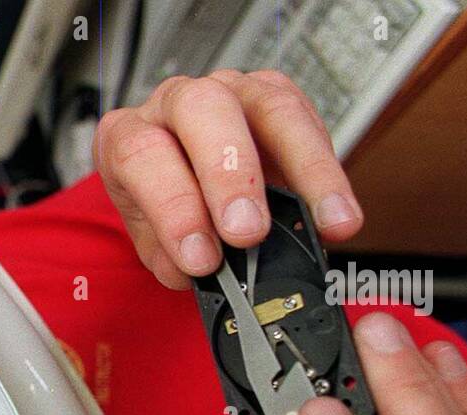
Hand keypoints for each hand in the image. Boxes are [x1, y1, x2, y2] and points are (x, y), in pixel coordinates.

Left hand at [95, 69, 363, 288]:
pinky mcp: (277, 96)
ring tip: (326, 222)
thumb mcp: (153, 241)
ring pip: (271, 107)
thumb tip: (203, 272)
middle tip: (250, 232)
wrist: (183, 185)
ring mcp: (231, 90)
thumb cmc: (164, 208)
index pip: (142, 157)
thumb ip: (171, 258)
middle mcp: (177, 101)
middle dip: (231, 175)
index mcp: (128, 135)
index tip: (202, 259)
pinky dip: (326, 168)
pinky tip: (337, 209)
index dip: (174, 209)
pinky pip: (308, 119)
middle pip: (203, 109)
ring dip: (303, 168)